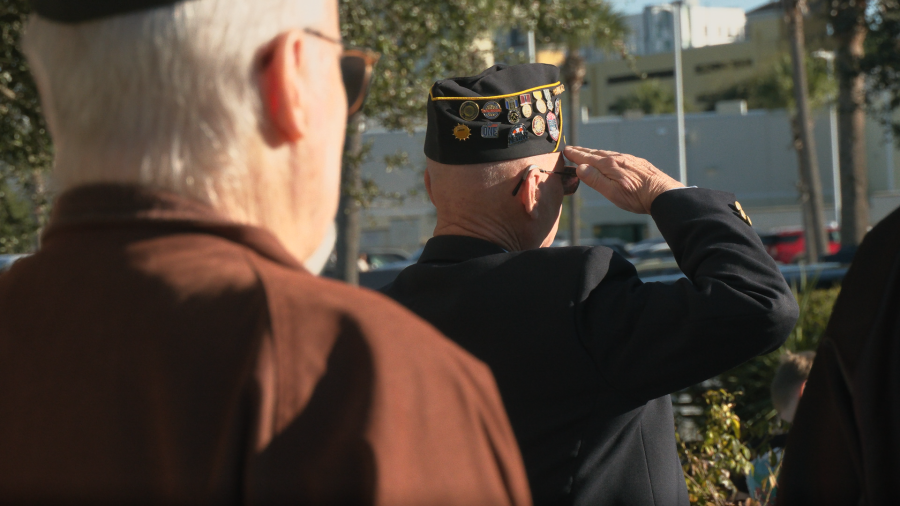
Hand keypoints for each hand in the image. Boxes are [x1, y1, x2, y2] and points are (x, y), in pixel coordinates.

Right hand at [564, 145, 682, 214]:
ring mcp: (629, 159)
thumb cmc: (637, 197)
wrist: (663, 194)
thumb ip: (595, 179)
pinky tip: (610, 159)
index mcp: (609, 165)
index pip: (587, 158)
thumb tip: (579, 167)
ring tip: (588, 153)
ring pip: (607, 153)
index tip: (566, 151)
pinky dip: (608, 155)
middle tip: (572, 149)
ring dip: (595, 152)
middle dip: (583, 151)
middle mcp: (618, 158)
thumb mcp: (611, 192)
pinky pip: (618, 156)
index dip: (575, 155)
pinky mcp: (638, 163)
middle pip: (596, 153)